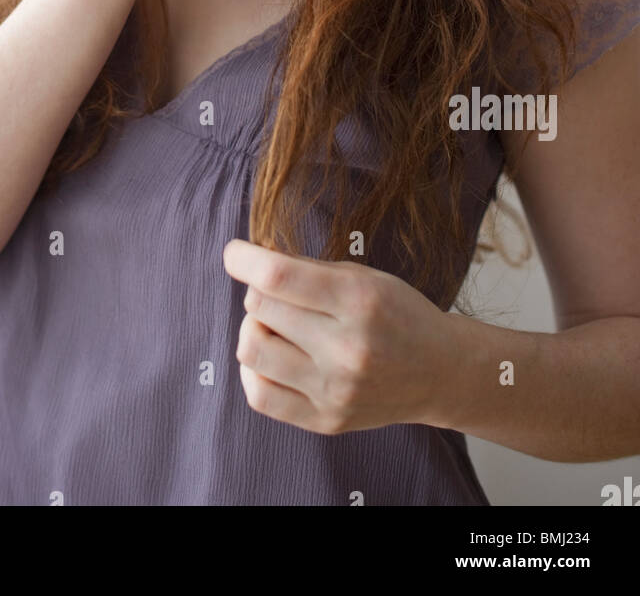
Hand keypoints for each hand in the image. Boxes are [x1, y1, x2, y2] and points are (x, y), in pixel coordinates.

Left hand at [222, 238, 453, 434]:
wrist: (440, 373)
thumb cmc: (397, 314)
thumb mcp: (364, 277)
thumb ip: (307, 270)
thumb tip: (249, 262)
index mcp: (358, 301)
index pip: (278, 277)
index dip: (243, 260)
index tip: (234, 253)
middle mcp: (346, 349)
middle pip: (261, 308)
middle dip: (259, 291)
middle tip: (276, 293)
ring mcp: (334, 390)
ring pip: (252, 351)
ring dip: (254, 329)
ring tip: (274, 326)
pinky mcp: (325, 421)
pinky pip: (259, 395)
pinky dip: (254, 370)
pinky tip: (272, 357)